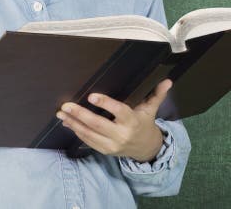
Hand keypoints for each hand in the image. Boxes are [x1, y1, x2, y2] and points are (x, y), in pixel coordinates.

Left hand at [57, 78, 172, 161]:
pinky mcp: (105, 151)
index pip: (118, 111)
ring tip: (62, 113)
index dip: (105, 104)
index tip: (91, 96)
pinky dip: (77, 131)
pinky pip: (88, 141)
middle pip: (98, 124)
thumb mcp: (151, 109)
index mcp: (133, 121)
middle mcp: (121, 134)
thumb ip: (157, 94)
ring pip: (89, 134)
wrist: (145, 148)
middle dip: (80, 114)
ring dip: (74, 123)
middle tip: (67, 105)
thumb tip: (168, 80)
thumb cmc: (145, 123)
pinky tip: (68, 123)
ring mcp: (112, 144)